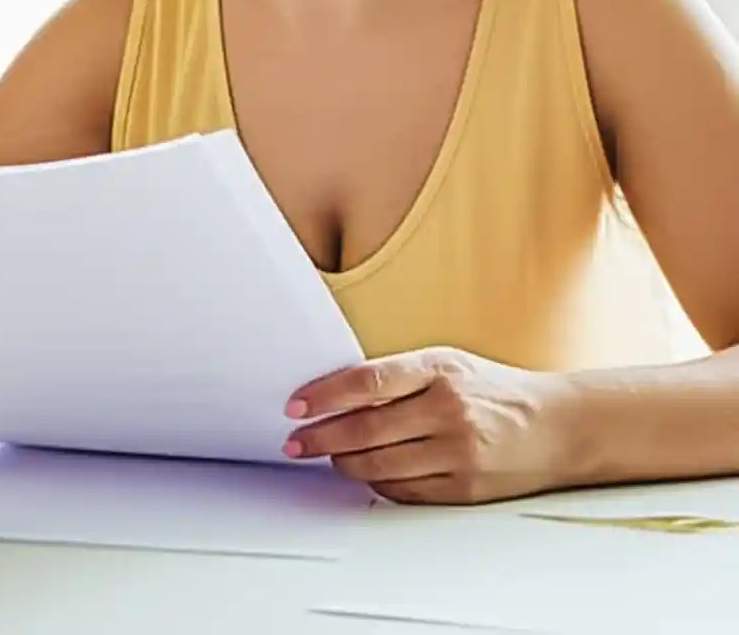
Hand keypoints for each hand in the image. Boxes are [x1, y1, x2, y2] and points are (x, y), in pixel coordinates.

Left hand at [283, 347, 574, 504]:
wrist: (558, 426)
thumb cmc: (493, 392)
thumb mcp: (450, 365)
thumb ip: (398, 376)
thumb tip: (333, 395)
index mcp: (441, 370)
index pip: (367, 380)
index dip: (324, 395)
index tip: (296, 406)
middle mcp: (448, 410)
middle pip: (365, 429)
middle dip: (320, 438)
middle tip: (295, 442)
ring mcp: (457, 452)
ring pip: (377, 464)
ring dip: (343, 462)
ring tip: (330, 455)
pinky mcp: (462, 488)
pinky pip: (400, 489)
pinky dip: (375, 481)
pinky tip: (366, 472)